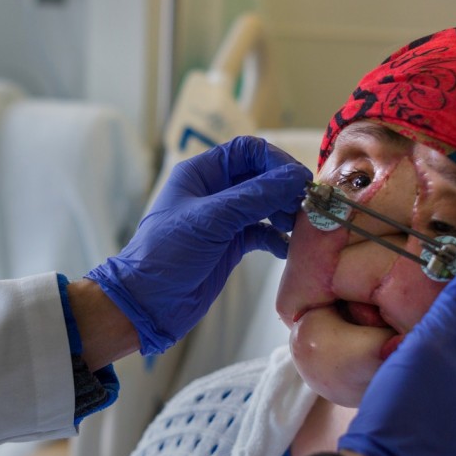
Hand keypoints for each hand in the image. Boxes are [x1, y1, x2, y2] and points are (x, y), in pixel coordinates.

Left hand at [86, 136, 310, 355]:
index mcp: (201, 174)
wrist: (148, 304)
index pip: (247, 151)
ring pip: (264, 205)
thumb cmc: (167, 254)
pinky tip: (288, 249)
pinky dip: (277, 238)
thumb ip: (255, 197)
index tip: (299, 180)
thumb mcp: (211, 220)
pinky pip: (262, 233)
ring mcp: (223, 220)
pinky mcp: (230, 245)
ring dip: (285, 213)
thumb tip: (296, 176)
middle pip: (260, 176)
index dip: (275, 161)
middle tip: (306, 207)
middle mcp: (213, 191)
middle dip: (285, 189)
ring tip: (299, 228)